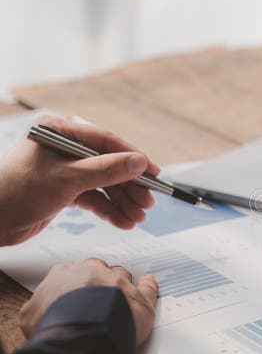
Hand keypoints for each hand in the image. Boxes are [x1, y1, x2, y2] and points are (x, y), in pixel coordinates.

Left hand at [0, 115, 159, 245]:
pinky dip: (108, 210)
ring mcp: (63, 169)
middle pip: (108, 163)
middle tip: (147, 202)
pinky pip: (93, 197)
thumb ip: (107, 170)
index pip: (105, 140)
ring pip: (103, 183)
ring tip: (138, 217)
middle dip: (128, 186)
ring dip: (121, 201)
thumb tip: (139, 162)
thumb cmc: (17, 192)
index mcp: (59, 132)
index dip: (132, 157)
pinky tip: (122, 221)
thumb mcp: (67, 178)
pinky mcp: (63, 190)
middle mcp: (63, 148)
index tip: (153, 172)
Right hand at [20, 258, 157, 344]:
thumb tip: (37, 312)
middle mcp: (95, 273)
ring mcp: (120, 284)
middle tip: (97, 289)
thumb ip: (37, 307)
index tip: (75, 288)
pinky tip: (148, 284)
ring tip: (121, 292)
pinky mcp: (141, 299)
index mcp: (66, 274)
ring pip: (123, 275)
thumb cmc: (55, 322)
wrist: (82, 331)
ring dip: (122, 282)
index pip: (71, 271)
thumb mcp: (30, 316)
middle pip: (100, 268)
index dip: (74, 281)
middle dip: (99, 277)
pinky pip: (148, 288)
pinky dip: (149, 286)